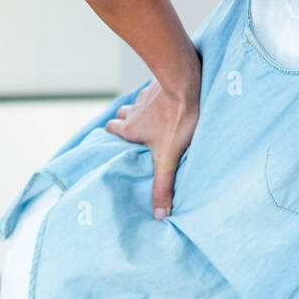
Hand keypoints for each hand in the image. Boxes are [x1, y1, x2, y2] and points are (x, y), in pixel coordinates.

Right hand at [105, 50, 201, 218]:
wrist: (187, 82)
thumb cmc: (177, 119)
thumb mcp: (169, 158)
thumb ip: (163, 185)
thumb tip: (159, 215)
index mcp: (130, 127)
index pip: (111, 128)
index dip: (113, 133)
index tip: (116, 140)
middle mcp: (134, 110)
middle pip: (122, 113)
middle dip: (126, 121)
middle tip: (136, 129)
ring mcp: (147, 94)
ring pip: (138, 102)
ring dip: (143, 108)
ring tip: (155, 117)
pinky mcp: (163, 83)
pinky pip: (156, 90)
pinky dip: (159, 97)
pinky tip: (171, 101)